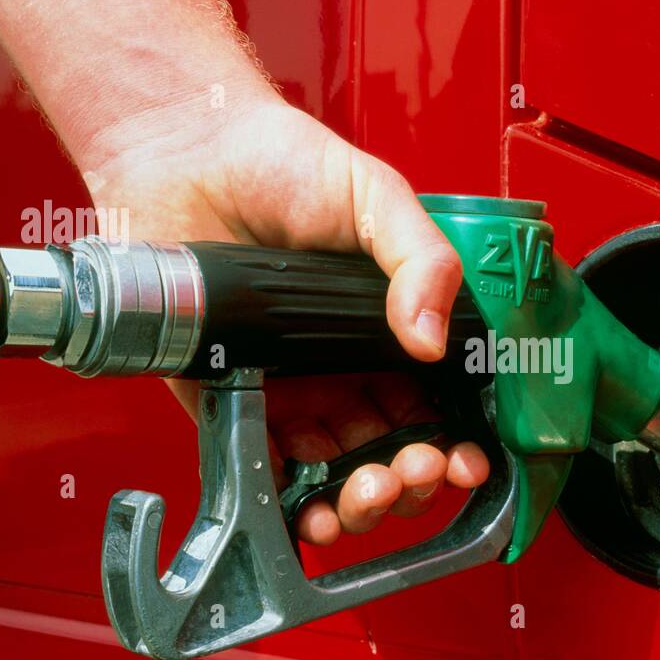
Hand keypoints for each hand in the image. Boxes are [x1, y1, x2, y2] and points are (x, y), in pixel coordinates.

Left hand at [89, 94, 489, 544]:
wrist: (191, 151)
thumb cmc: (284, 163)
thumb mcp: (377, 198)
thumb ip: (422, 259)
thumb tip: (432, 339)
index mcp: (389, 331)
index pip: (437, 407)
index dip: (457, 444)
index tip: (468, 460)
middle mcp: (344, 370)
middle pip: (392, 453)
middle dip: (413, 481)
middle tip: (416, 469)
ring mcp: (290, 391)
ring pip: (337, 473)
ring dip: (362, 501)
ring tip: (369, 489)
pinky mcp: (229, 400)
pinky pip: (266, 468)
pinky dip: (291, 501)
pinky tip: (312, 508)